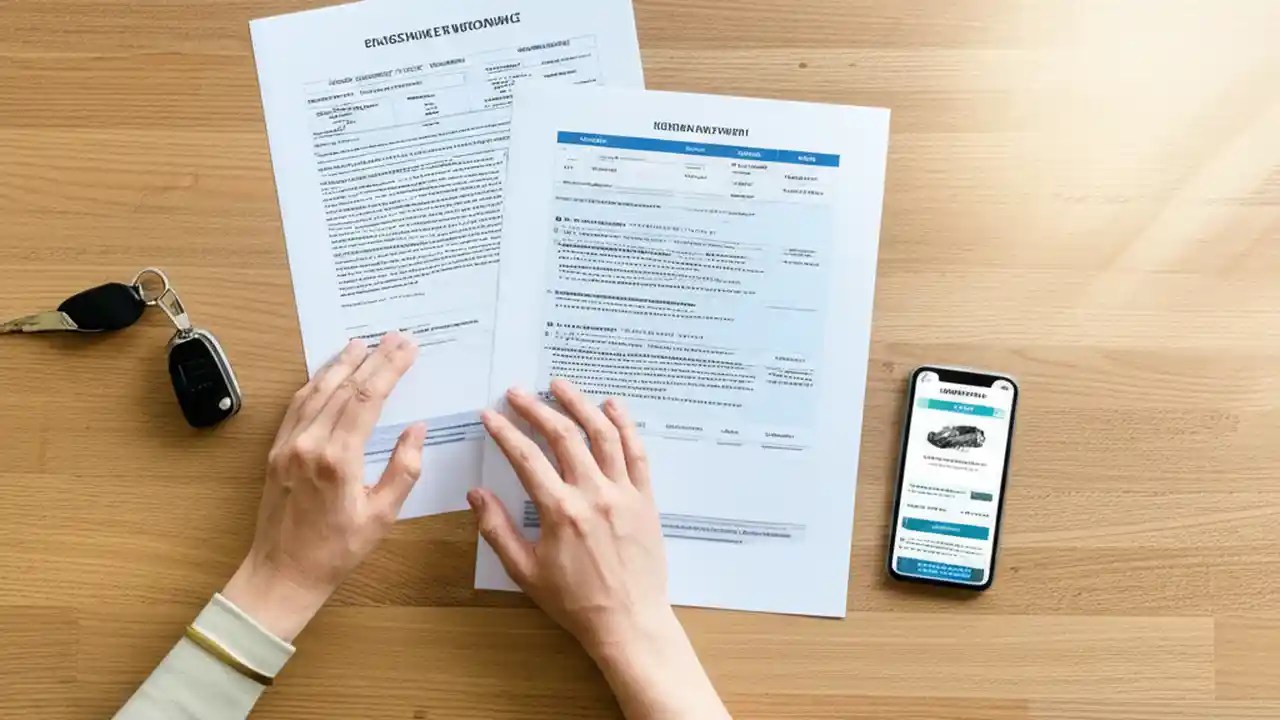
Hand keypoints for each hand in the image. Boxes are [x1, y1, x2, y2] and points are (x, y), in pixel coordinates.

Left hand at [223, 332, 423, 641]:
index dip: (389, 368)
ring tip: (361, 344)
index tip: (407, 347)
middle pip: (344, 388)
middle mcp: (309, 444)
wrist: (283, 573)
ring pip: (316, 391)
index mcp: (338, 460)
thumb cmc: (336, 551)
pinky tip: (328, 374)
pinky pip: (297, 407)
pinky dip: (315, 384)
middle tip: (393, 337)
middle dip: (372, 359)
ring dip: (341, 365)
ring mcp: (288, 445)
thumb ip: (403, 469)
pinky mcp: (276, 451)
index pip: (368, 399)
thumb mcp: (383, 515)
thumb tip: (416, 430)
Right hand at [471, 380, 668, 653]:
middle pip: (563, 436)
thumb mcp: (524, 571)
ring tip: (559, 385)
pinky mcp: (646, 499)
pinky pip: (637, 453)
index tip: (490, 414)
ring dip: (580, 404)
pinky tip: (611, 406)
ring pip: (602, 435)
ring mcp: (623, 493)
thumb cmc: (574, 601)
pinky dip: (625, 425)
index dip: (505, 431)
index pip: (526, 457)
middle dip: (536, 409)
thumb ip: (497, 529)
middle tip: (518, 393)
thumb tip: (476, 494)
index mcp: (560, 511)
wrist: (627, 620)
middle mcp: (593, 494)